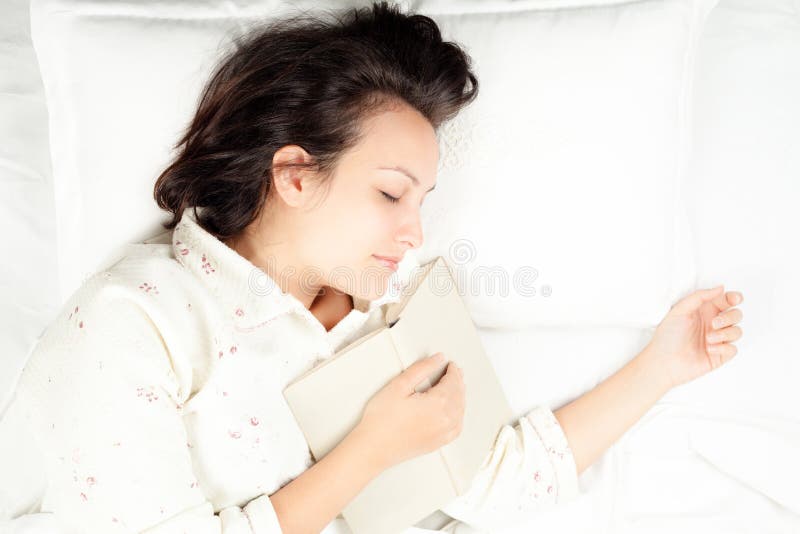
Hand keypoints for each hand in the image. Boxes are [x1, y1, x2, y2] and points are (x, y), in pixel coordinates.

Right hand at [356, 353, 465, 469]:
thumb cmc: (381, 419)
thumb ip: (421, 369)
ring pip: (460, 410)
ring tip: (455, 387)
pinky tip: (454, 411)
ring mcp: (443, 434)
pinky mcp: (438, 443)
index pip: (453, 382)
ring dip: (460, 396)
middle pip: (459, 395)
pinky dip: (459, 415)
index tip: (450, 364)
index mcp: (438, 403)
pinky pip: (457, 427)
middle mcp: (445, 420)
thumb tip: (438, 359)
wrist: (373, 448)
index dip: (452, 371)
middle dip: (457, 381)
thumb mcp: (399, 385)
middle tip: (454, 372)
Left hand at [642, 285, 743, 389]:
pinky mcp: (720, 355)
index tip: (734, 300)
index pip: (726, 300)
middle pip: (736, 314)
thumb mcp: (679, 310)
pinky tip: (709, 349)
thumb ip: (699, 297)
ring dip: (725, 334)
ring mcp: (718, 339)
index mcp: (704, 311)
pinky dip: (723, 348)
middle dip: (729, 317)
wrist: (664, 361)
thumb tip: (720, 288)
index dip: (734, 298)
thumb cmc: (668, 336)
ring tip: (708, 339)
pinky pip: (733, 349)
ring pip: (737, 331)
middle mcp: (713, 324)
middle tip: (714, 324)